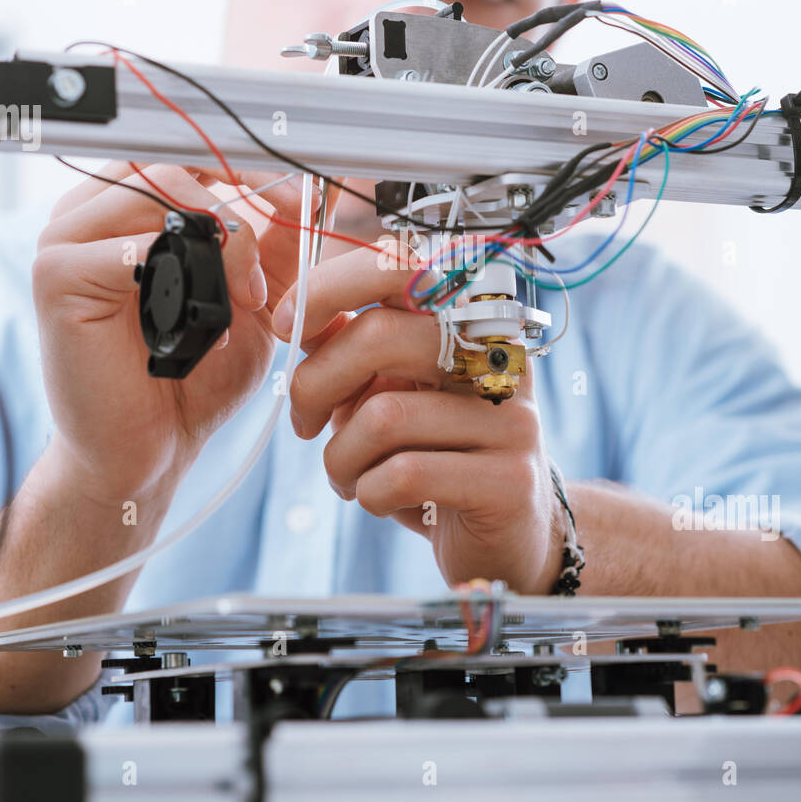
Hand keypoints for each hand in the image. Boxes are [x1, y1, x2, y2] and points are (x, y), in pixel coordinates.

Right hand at [33, 162, 318, 501]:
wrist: (150, 449)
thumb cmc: (193, 375)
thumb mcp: (252, 294)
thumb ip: (274, 240)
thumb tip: (313, 184)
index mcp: (128, 206)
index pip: (188, 149)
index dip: (246, 166)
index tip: (296, 200)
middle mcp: (90, 213)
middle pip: (175, 162)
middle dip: (240, 208)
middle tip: (267, 270)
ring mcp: (65, 240)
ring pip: (157, 192)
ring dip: (218, 244)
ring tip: (242, 301)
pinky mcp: (56, 278)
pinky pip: (130, 247)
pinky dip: (182, 281)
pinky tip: (202, 323)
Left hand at [273, 243, 565, 592]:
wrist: (507, 535)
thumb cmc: (438, 454)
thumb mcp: (392, 392)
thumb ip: (353, 348)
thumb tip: (300, 315)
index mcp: (472, 320)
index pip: (402, 266)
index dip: (330, 286)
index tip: (287, 328)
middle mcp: (501, 357)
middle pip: (379, 337)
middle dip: (315, 386)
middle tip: (305, 422)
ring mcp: (513, 417)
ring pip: (383, 417)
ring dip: (340, 457)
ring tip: (346, 475)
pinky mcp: (510, 479)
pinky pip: (405, 475)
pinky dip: (369, 493)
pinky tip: (379, 500)